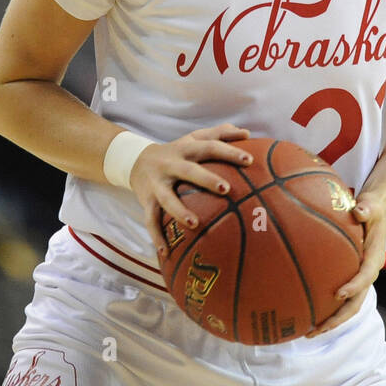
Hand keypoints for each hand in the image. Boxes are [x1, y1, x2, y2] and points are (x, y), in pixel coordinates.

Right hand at [130, 123, 251, 261]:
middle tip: (226, 188)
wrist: (135, 160)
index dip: (229, 151)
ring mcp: (158, 184)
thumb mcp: (194, 138)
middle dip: (206, 179)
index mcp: (187, 149)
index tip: (249, 160)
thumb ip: (220, 133)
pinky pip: (151, 220)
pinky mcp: (147, 200)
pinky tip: (166, 252)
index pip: (210, 146)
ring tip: (195, 224)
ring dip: (179, 211)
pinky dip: (156, 236)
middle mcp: (171, 164)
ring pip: (167, 198)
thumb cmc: (176, 151)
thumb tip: (247, 132)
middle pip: (189, 170)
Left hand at [307, 186, 385, 336]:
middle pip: (356, 302)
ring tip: (308, 331)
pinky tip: (306, 311)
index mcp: (375, 257)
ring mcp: (361, 277)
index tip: (338, 294)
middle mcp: (369, 272)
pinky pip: (341, 297)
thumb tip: (359, 211)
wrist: (379, 210)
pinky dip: (326, 307)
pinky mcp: (352, 276)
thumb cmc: (373, 207)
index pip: (366, 276)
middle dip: (337, 318)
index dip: (354, 287)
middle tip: (316, 329)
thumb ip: (367, 209)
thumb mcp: (371, 205)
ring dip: (331, 320)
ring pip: (349, 305)